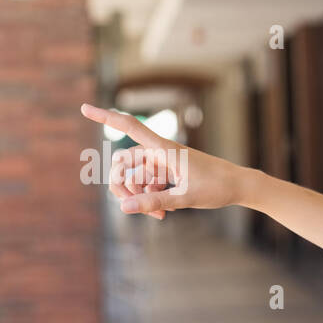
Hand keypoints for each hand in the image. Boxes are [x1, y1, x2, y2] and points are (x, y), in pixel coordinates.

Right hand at [80, 103, 243, 218]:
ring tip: (160, 215)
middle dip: (123, 186)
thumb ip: (153, 202)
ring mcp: (163, 162)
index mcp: (164, 149)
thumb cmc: (217, 188)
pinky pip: (147, 183)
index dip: (106, 117)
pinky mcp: (168, 171)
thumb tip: (123, 208)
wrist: (239, 186)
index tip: (84, 108)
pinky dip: (150, 197)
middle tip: (137, 207)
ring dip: (140, 196)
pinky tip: (165, 211)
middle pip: (124, 163)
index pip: (129, 126)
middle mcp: (160, 152)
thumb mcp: (185, 198)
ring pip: (135, 176)